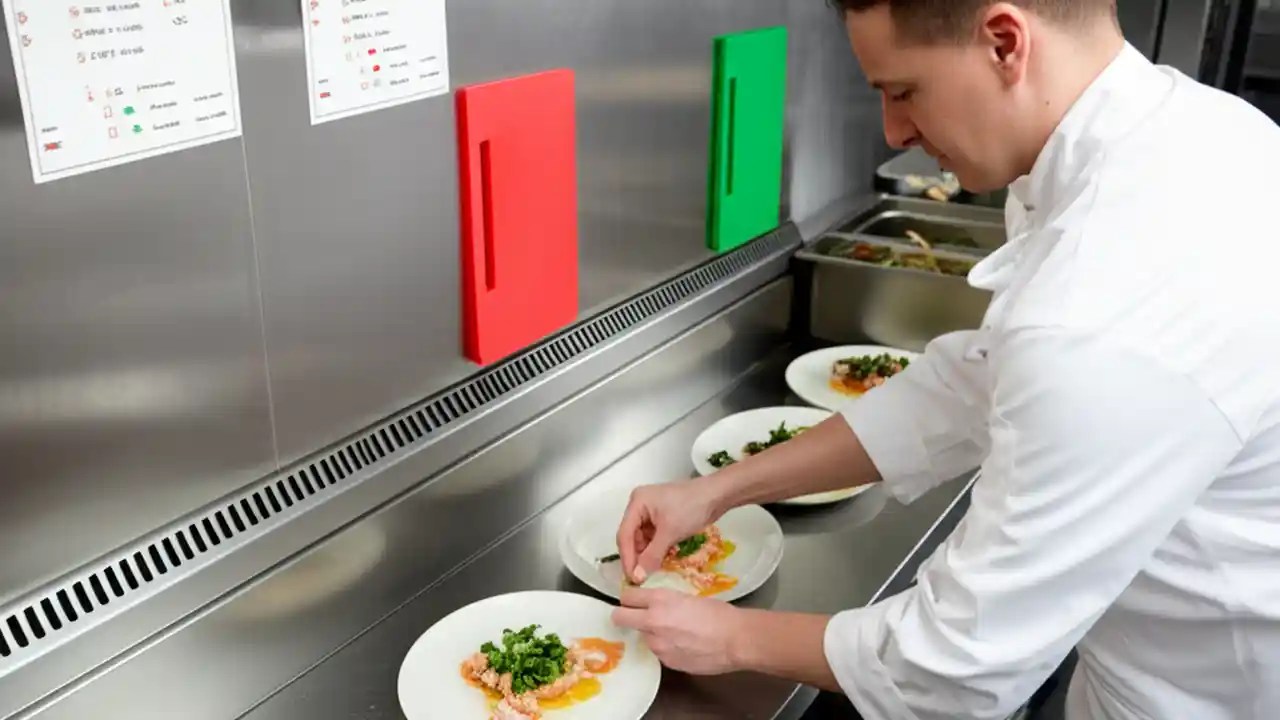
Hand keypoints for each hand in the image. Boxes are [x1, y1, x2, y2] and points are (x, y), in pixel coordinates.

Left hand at [611, 587, 744, 674]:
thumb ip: (665, 602)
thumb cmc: (718, 614)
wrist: (736, 640)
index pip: (626, 596)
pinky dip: (666, 648)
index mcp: (660, 600)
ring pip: (642, 636)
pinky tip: (685, 645)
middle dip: (624, 615)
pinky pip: (658, 652)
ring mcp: (657, 644)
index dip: (630, 598)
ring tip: (676, 633)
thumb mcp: (687, 598)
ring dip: (652, 634)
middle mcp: (652, 621)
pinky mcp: (666, 661)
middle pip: (619, 617)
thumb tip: (654, 606)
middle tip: (636, 616)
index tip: (634, 600)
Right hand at [616, 479, 721, 583]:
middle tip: (641, 579)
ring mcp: (651, 512)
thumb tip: (637, 577)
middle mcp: (640, 506)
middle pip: (632, 537)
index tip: (632, 578)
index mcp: (637, 503)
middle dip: (637, 558)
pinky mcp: (663, 518)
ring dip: (647, 555)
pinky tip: (661, 561)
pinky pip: (654, 537)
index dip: (627, 558)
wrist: (717, 495)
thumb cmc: (691, 508)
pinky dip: (656, 550)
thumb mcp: (670, 533)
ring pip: (643, 539)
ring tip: (651, 572)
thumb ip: (652, 555)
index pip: (624, 534)